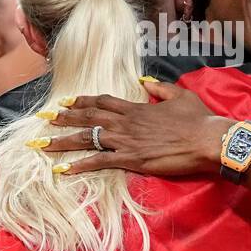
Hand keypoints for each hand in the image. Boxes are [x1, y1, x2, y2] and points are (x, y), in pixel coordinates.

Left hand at [40, 80, 229, 176]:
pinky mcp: (131, 159)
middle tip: (44, 118)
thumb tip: (146, 80)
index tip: (66, 101)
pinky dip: (80, 164)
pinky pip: (99, 161)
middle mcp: (126, 122)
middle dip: (64, 118)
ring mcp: (127, 141)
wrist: (206, 140)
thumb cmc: (198, 119)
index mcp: (137, 108)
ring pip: (88, 138)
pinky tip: (63, 169)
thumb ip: (160, 88)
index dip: (82, 101)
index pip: (103, 102)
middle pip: (89, 118)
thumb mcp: (180, 96)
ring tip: (43, 144)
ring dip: (63, 141)